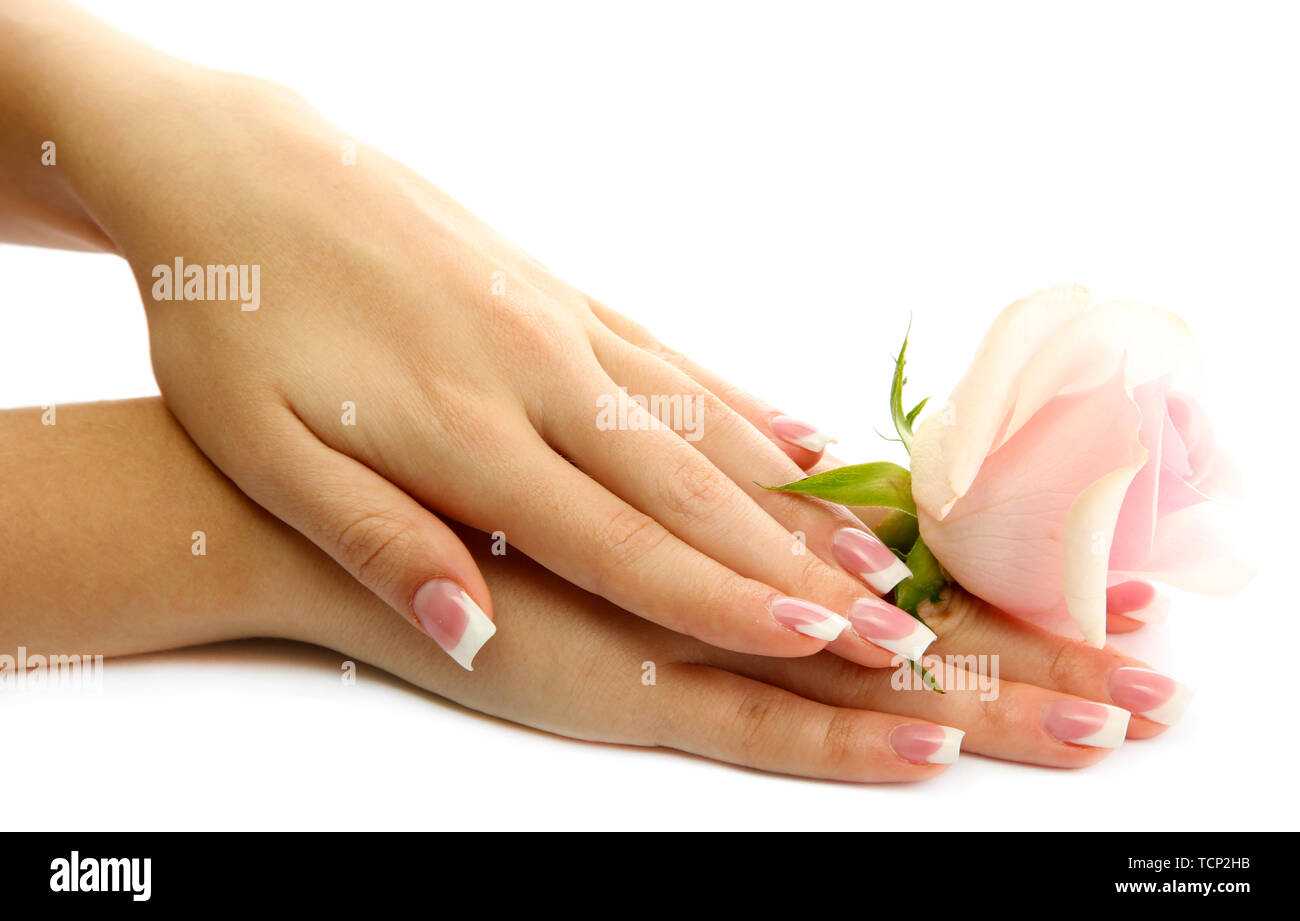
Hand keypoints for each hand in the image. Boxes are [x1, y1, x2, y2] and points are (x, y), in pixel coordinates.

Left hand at [0, 399, 1184, 781]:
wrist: (237, 166)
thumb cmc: (234, 320)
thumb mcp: (265, 451)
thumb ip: (377, 542)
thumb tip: (468, 629)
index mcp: (469, 435)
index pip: (625, 544)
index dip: (725, 603)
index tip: (820, 643)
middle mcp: (540, 378)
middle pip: (693, 493)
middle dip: (800, 566)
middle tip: (899, 617)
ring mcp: (560, 327)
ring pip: (703, 426)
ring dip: (793, 497)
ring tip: (878, 546)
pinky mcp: (559, 291)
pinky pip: (673, 356)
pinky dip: (744, 405)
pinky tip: (800, 437)